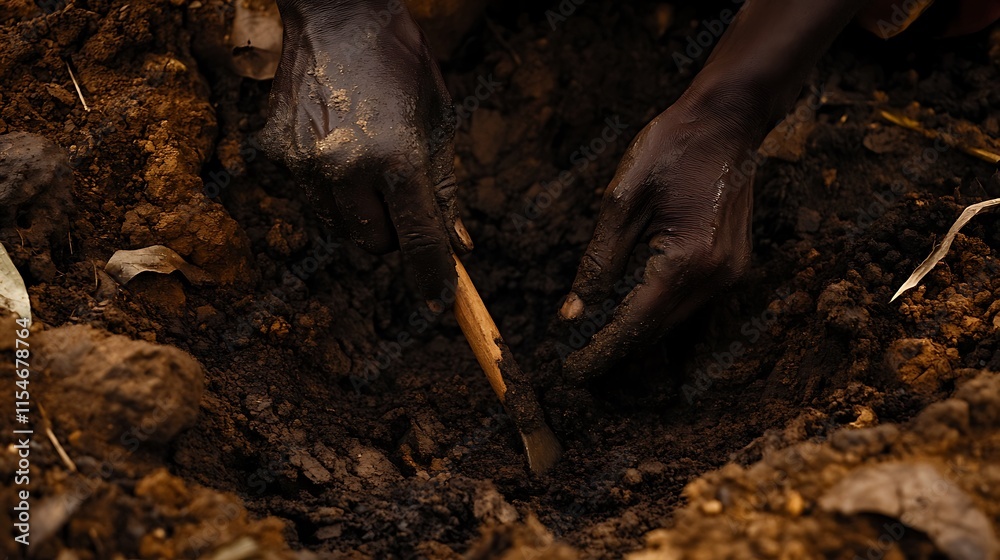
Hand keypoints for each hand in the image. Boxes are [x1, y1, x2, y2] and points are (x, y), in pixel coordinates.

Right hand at [261, 0, 471, 304]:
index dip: (430, 276)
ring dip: (361, 215)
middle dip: (395, 235)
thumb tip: (457, 246)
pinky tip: (337, 151)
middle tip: (402, 198)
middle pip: (375, 246)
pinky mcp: (276, 156)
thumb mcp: (439, 121)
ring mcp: (304, 164)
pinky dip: (330, 193)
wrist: (334, 16)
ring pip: (339, 230)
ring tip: (368, 164)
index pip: (418, 240)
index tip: (439, 300)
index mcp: (398, 156)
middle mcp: (346, 168)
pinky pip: (310, 201)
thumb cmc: (399, 64)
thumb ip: (446, 188)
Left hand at [560, 79, 771, 379]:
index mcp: (685, 259)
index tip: (574, 373)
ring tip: (597, 348)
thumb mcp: (621, 201)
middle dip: (618, 351)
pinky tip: (630, 316)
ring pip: (676, 322)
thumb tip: (572, 315)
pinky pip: (691, 304)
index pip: (635, 323)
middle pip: (657, 331)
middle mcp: (716, 276)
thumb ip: (598, 263)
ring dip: (639, 335)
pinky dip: (659, 314)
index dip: (603, 351)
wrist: (729, 119)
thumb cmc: (671, 148)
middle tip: (579, 368)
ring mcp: (732, 274)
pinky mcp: (735, 266)